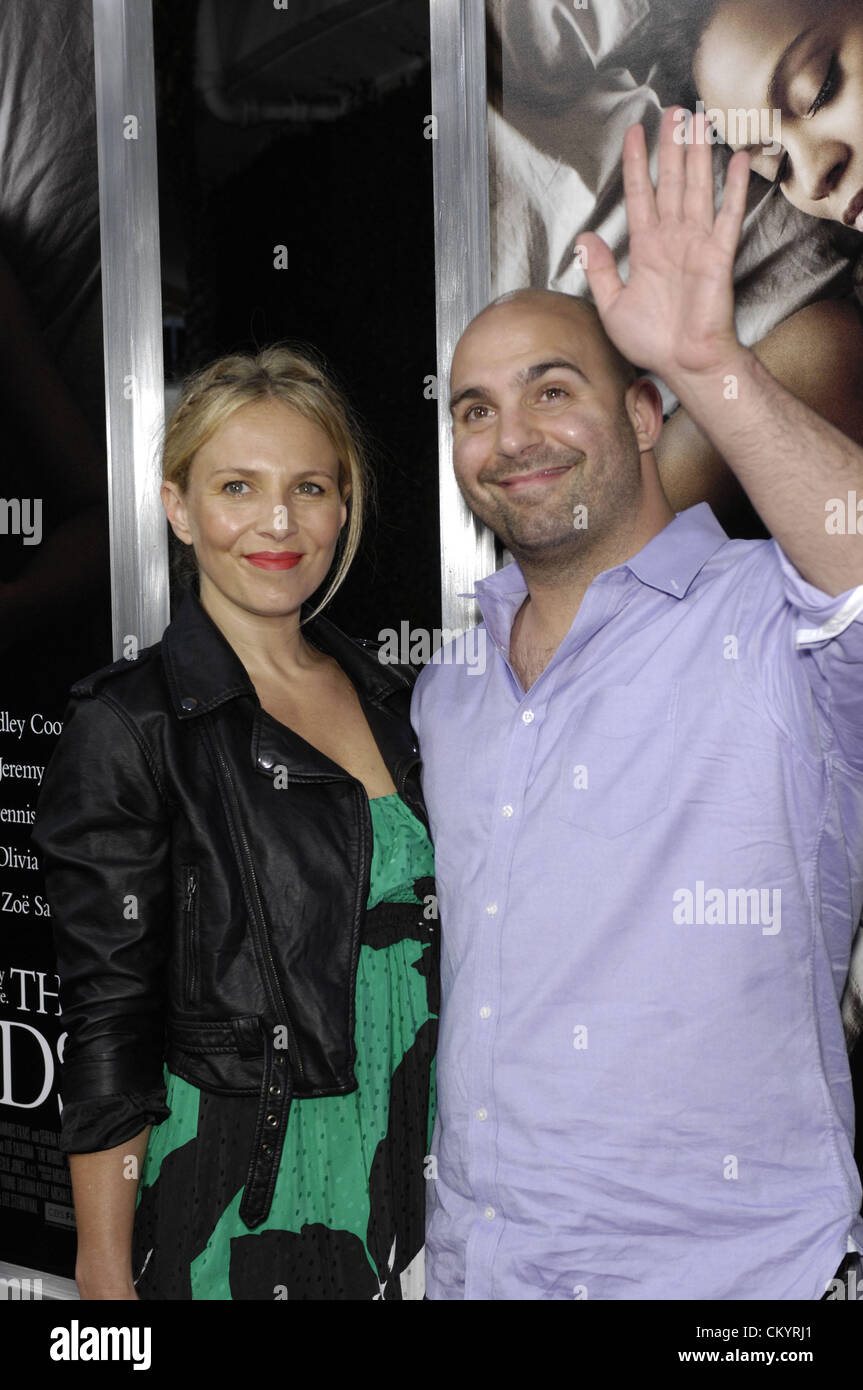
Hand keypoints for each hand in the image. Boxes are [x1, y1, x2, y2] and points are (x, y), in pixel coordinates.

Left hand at [577, 107, 750, 385]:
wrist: (684, 363)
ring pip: (696, 188)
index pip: (639, 195)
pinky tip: (734, 160)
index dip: (635, 163)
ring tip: (696, 120)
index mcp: (645, 249)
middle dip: (669, 146)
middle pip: (670, 182)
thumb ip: (600, 270)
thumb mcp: (612, 306)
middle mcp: (671, 239)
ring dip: (696, 154)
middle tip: (670, 112)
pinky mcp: (718, 255)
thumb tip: (585, 239)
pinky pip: (727, 215)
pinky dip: (732, 188)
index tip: (633, 133)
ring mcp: (696, 244)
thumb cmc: (652, 342)